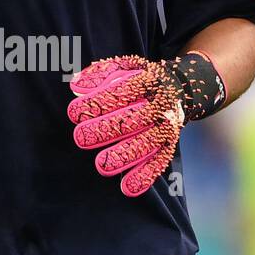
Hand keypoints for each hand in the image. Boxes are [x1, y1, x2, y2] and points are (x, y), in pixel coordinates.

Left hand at [67, 51, 225, 197]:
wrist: (180, 89)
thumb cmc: (141, 79)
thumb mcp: (125, 66)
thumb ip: (101, 73)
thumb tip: (76, 85)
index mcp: (148, 82)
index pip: (122, 92)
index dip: (98, 102)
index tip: (73, 112)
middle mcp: (160, 105)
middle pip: (133, 119)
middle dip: (106, 129)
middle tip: (80, 137)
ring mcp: (166, 127)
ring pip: (146, 143)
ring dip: (124, 155)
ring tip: (101, 165)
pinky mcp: (169, 145)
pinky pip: (158, 162)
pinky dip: (145, 176)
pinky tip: (127, 188)